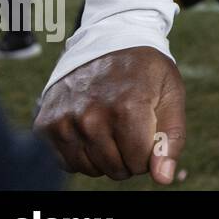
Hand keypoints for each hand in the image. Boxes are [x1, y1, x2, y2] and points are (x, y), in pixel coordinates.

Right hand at [34, 47, 186, 183]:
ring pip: (91, 169)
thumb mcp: (172, 95)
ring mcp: (65, 121)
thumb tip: (163, 178)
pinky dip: (83, 153)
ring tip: (112, 125)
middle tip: (132, 126)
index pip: (140, 163)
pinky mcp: (46, 124)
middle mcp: (91, 117)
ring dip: (105, 156)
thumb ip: (171, 138)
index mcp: (128, 108)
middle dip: (129, 155)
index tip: (150, 130)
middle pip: (116, 169)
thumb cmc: (146, 71)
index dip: (150, 152)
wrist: (108, 39)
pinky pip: (68, 162)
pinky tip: (92, 128)